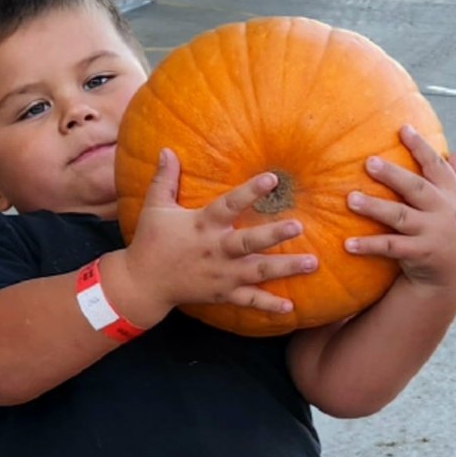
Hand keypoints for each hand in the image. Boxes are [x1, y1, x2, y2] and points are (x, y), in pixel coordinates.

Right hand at [107, 149, 317, 323]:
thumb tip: (167, 150)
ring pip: (258, 271)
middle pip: (249, 242)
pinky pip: (249, 301)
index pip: (229, 205)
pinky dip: (269, 305)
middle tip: (299, 226)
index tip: (272, 179)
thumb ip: (165, 179)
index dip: (250, 192)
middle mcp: (216, 250)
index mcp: (202, 225)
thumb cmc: (151, 241)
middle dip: (274, 235)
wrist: (143, 283)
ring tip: (313, 263)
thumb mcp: (155, 207)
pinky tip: (291, 306)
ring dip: (286, 267)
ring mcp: (222, 275)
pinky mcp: (222, 294)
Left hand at [344, 127, 455, 302]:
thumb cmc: (452, 238)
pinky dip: (369, 245)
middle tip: (368, 162)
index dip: (421, 147)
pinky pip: (390, 248)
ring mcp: (433, 234)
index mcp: (453, 196)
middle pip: (416, 188)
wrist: (451, 280)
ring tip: (350, 199)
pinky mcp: (420, 255)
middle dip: (394, 174)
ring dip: (375, 207)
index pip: (437, 167)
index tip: (402, 129)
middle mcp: (445, 212)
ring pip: (400, 217)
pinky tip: (348, 243)